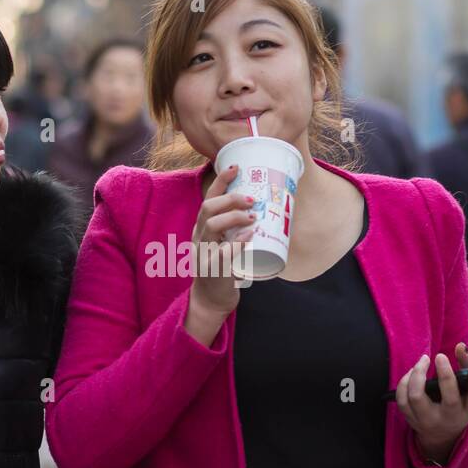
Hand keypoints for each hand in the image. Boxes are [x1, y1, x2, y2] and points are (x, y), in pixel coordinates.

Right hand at [186, 163, 255, 336]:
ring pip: (212, 227)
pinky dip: (236, 243)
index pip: (208, 198)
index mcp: (202, 228)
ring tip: (253, 217)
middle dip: (230, 199)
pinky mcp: (212, 271)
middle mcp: (200, 237)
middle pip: (208, 209)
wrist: (211, 300)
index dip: (221, 181)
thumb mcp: (227, 242)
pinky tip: (249, 237)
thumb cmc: (224, 268)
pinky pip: (222, 254)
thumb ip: (239, 228)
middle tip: (252, 199)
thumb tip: (267, 208)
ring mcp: (204, 254)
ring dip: (234, 218)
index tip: (236, 167)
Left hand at [395, 343, 467, 463]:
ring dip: (418, 374)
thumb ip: (467, 365)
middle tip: (440, 356)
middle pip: (450, 399)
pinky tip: (412, 373)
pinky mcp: (412, 420)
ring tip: (424, 361)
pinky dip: (404, 382)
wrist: (443, 433)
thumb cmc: (458, 402)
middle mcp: (451, 417)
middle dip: (445, 375)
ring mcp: (429, 421)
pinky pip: (402, 400)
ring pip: (417, 397)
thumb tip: (460, 346)